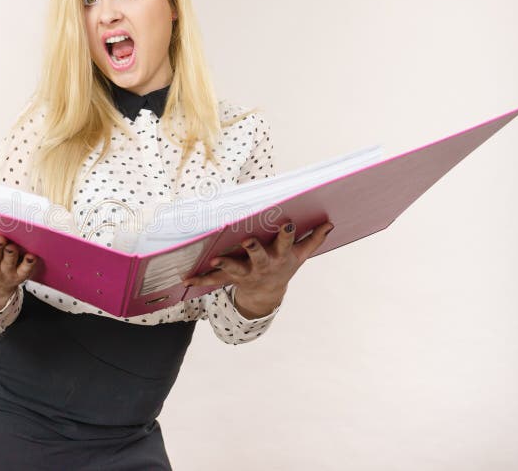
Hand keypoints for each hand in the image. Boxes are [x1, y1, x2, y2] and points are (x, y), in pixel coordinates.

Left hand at [181, 221, 333, 318]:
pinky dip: (200, 279)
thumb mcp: (300, 255)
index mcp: (279, 256)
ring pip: (234, 268)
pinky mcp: (231, 278)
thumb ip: (314, 239)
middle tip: (248, 240)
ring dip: (224, 264)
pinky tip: (186, 278)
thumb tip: (331, 223)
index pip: (285, 243)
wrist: (267, 294)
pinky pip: (213, 280)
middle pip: (259, 256)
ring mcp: (246, 273)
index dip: (286, 235)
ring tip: (213, 261)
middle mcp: (263, 265)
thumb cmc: (283, 265)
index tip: (286, 224)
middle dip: (254, 249)